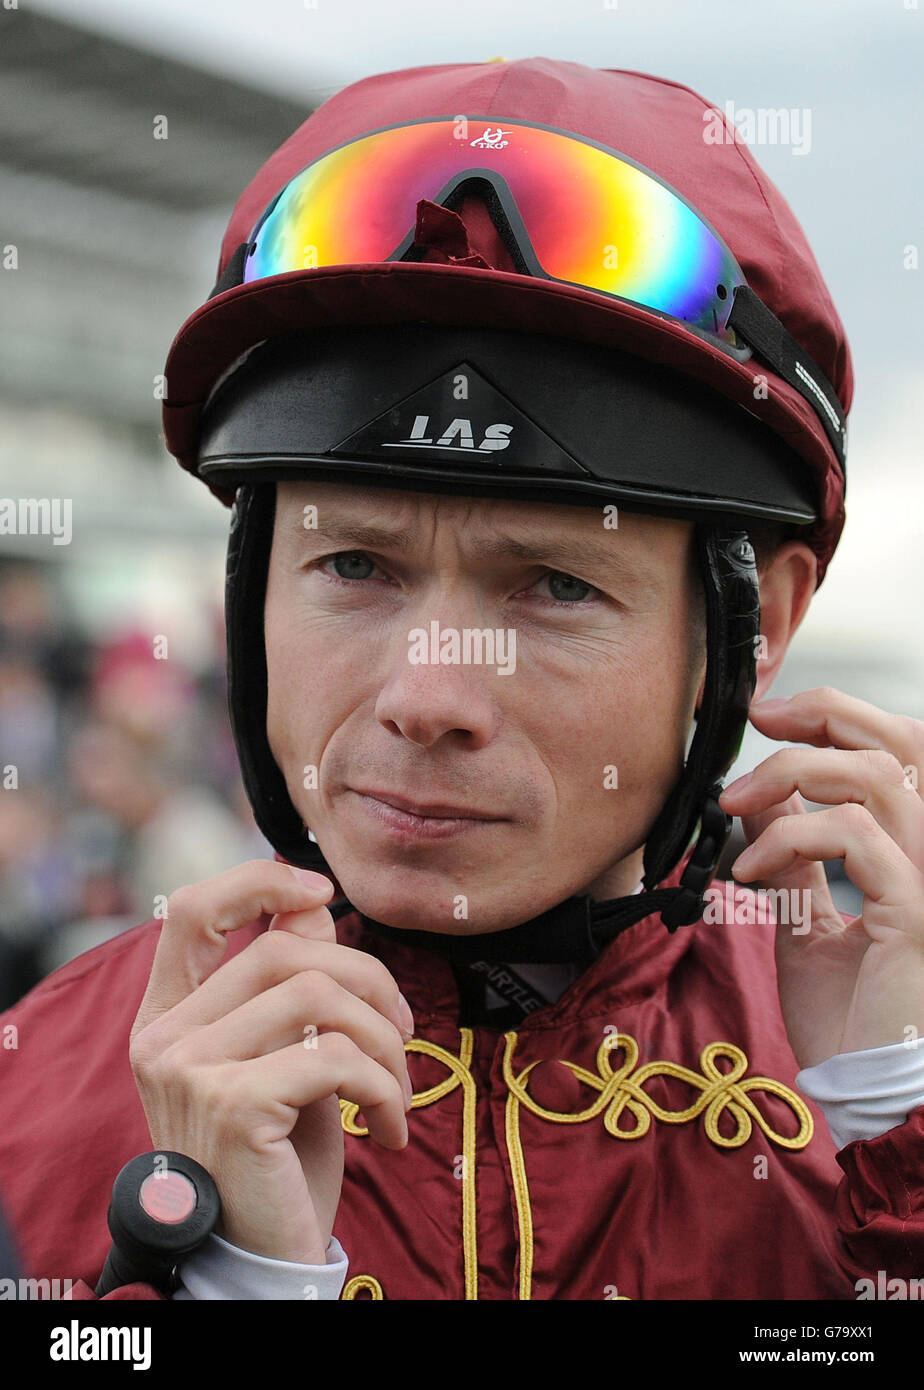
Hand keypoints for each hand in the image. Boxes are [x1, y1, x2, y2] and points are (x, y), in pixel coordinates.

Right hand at [129, 859, 413, 1264]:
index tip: (320, 888)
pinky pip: (336, 1057)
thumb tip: (310, 900)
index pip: (192, 911)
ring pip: (316, 994)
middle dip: (368, 980)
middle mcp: (165, 1037)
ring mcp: (192, 1070)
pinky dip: (384, 1087)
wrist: (258, 1261)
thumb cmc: (275, 1159)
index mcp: (169, 1016)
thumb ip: (287, 984)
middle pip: (285, 949)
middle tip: (402, 1033)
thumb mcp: (282, 1058)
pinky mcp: (234, 1106)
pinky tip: (389, 1128)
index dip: (258, 879)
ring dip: (384, 1038)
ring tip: (398, 1087)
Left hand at [718, 689, 923, 1068]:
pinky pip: (853, 837)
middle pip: (899, 744)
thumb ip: (792, 856)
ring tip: (737, 805)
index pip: (896, 753)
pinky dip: (788, 839)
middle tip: (758, 724)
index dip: (837, 718)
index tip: (769, 716)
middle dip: (823, 716)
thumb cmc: (847, 1018)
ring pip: (875, 777)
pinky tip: (750, 872)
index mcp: (912, 852)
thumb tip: (763, 797)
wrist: (867, 1092)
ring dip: (792, 775)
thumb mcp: (805, 919)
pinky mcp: (915, 910)